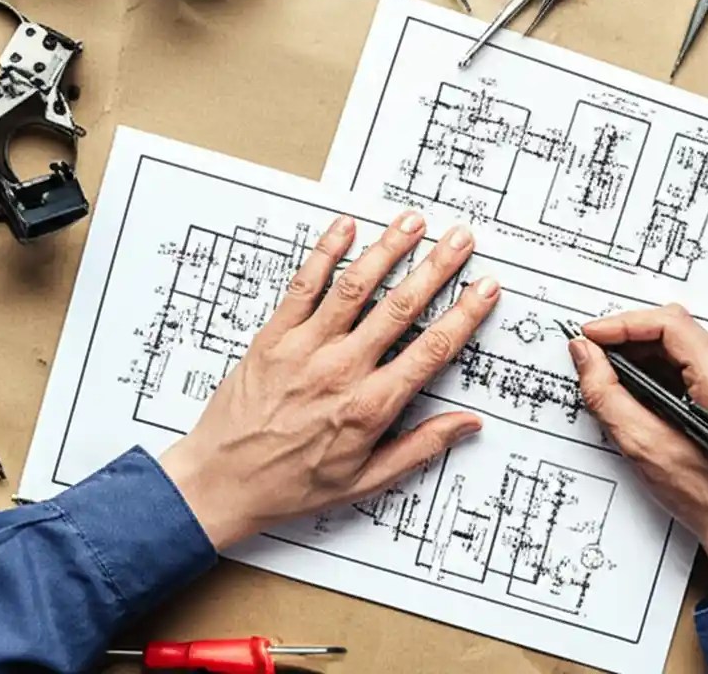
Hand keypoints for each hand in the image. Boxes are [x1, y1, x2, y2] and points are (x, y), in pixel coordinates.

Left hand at [160, 212, 499, 549]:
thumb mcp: (365, 480)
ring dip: (387, 250)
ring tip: (412, 222)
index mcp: (370, 407)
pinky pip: (302, 286)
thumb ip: (420, 447)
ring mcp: (304, 349)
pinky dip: (324, 254)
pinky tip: (344, 228)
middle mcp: (341, 371)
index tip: (485, 289)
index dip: (465, 315)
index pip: (431, 350)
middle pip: (400, 308)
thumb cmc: (291, 485)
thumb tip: (467, 424)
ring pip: (355, 288)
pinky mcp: (273, 337)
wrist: (222, 482)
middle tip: (461, 240)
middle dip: (436, 269)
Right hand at [567, 305, 707, 599]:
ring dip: (643, 356)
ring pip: (680, 342)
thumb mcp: (645, 446)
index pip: (668, 323)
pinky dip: (661, 368)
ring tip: (616, 383)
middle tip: (595, 360)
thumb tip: (587, 355)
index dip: (622, 324)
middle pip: (674, 328)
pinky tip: (643, 393)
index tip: (592, 336)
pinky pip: (692, 358)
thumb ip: (607, 394)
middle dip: (629, 341)